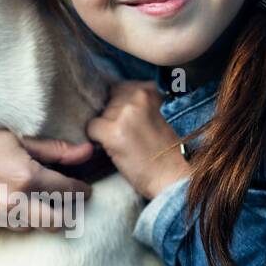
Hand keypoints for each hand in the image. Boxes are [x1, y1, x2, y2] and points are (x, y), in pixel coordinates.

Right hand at [0, 130, 94, 231]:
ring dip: (40, 216)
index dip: (82, 190)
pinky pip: (7, 226)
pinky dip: (15, 216)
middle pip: (56, 223)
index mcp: (26, 178)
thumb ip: (55, 149)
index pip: (69, 193)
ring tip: (38, 199)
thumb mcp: (17, 135)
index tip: (84, 188)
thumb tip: (89, 152)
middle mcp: (12, 203)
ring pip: (32, 228)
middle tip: (69, 202)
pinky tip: (10, 199)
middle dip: (68, 213)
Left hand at [86, 81, 190, 198]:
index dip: (119, 105)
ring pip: (100, 114)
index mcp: (151, 90)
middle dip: (112, 116)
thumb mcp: (159, 114)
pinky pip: (91, 128)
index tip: (126, 120)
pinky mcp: (113, 132)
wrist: (173, 176)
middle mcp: (137, 97)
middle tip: (126, 135)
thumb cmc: (168, 150)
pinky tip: (112, 148)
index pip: (120, 88)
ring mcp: (125, 113)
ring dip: (105, 128)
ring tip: (123, 144)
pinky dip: (97, 139)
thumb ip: (140, 103)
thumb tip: (112, 99)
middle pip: (108, 101)